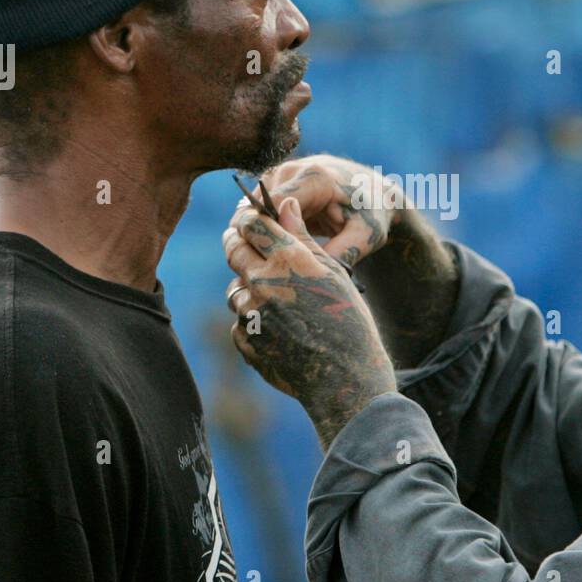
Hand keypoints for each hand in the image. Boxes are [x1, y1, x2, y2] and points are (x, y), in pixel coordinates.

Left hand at [222, 194, 396, 449]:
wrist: (345, 376)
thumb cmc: (348, 318)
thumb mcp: (333, 271)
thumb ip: (301, 236)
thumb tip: (284, 205)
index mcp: (288, 257)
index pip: (252, 222)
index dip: (251, 219)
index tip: (255, 222)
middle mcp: (263, 281)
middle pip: (233, 249)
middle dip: (239, 245)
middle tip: (252, 250)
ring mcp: (250, 312)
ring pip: (235, 288)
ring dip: (248, 289)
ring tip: (278, 301)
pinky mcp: (245, 339)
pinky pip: (239, 322)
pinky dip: (252, 322)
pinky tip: (279, 330)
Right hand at [257, 155, 406, 269]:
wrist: (375, 193)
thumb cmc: (373, 214)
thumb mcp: (366, 236)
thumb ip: (340, 254)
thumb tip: (310, 279)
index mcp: (314, 177)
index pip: (269, 207)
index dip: (264, 238)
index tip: (270, 267)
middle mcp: (291, 170)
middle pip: (253, 209)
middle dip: (257, 241)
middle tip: (267, 273)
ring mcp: (279, 175)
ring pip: (249, 212)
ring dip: (256, 238)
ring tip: (270, 265)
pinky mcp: (274, 185)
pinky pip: (255, 213)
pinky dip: (260, 233)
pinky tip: (273, 254)